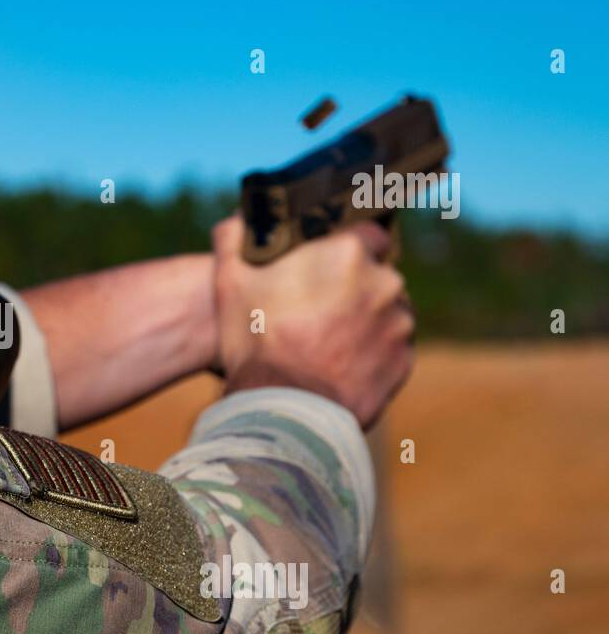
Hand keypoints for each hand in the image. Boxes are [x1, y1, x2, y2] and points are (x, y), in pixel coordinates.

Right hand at [211, 215, 413, 427]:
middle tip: (318, 309)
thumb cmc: (255, 342)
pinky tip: (339, 365)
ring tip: (327, 342)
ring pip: (386, 312)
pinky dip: (371, 353)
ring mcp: (399, 325)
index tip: (329, 264)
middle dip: (353, 287)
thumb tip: (236, 220)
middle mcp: (384, 283)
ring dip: (365, 320)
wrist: (280, 413)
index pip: (368, 233)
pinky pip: (391, 348)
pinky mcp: (403, 362)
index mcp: (348, 254)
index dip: (347, 248)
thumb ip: (233, 239)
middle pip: (376, 274)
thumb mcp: (230, 282)